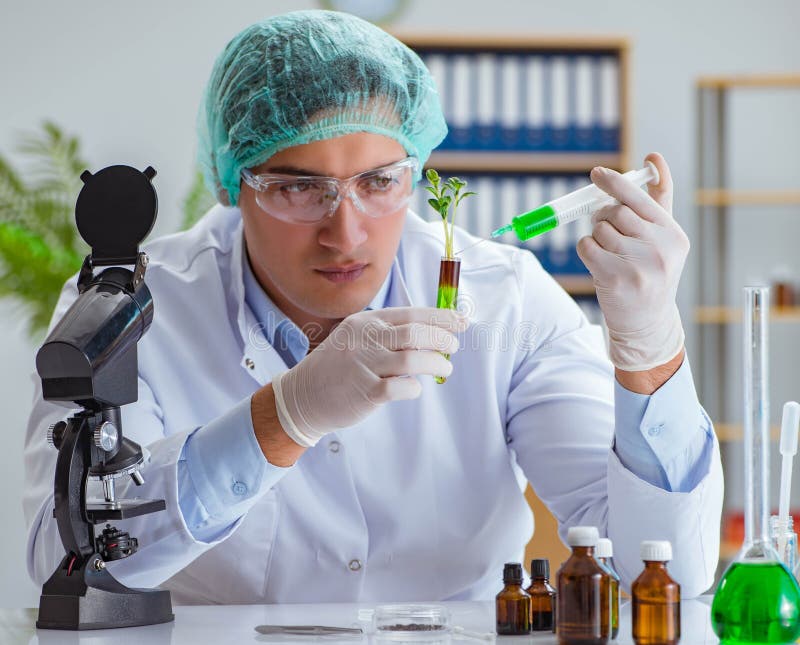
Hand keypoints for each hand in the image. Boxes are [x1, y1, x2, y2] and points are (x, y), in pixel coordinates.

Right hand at [272, 307, 466, 446]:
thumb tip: (433, 334)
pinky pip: (401, 387)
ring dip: (435, 363)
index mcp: (366, 322)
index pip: (411, 313)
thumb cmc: (338, 367)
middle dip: (442, 338)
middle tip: (453, 347)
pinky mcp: (365, 392)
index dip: (441, 317)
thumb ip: (388, 334)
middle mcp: (364, 339)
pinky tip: (415, 388)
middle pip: (415, 332)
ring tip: (444, 368)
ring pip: (412, 359)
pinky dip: (414, 388)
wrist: (303, 396)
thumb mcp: (356, 338)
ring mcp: (364, 365)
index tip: (461, 321)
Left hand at [576, 153, 687, 371]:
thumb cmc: (651, 272)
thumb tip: (653, 158)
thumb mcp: (662, 238)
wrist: (647, 322)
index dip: (615, 183)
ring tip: (608, 253)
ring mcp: (639, 265)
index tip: (597, 173)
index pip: (640, 198)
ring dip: (596, 236)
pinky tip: (598, 263)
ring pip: (599, 230)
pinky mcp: (616, 279)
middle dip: (602, 216)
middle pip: (615, 212)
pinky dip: (586, 250)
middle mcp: (660, 248)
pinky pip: (587, 247)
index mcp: (673, 234)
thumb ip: (658, 199)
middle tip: (603, 226)